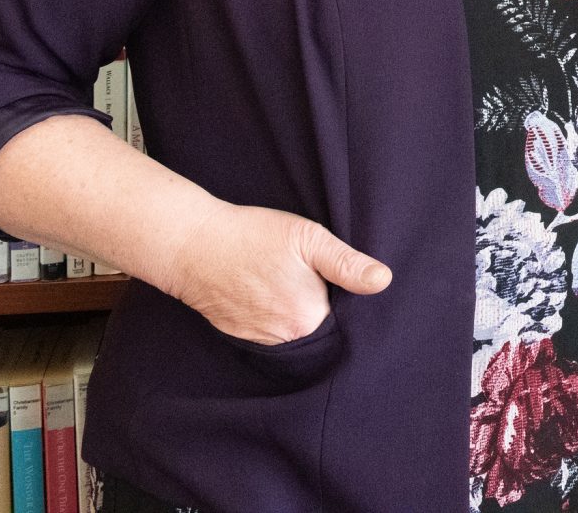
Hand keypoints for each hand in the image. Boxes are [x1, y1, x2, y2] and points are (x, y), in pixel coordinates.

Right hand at [165, 200, 391, 345]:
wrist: (194, 245)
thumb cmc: (253, 236)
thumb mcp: (308, 238)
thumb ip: (347, 263)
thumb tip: (383, 280)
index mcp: (309, 318)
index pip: (344, 317)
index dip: (343, 297)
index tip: (333, 278)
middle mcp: (286, 339)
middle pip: (319, 326)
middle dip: (321, 305)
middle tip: (304, 274)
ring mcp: (260, 341)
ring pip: (294, 330)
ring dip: (295, 312)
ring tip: (284, 281)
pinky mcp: (240, 336)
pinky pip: (270, 333)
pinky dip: (273, 316)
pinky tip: (266, 291)